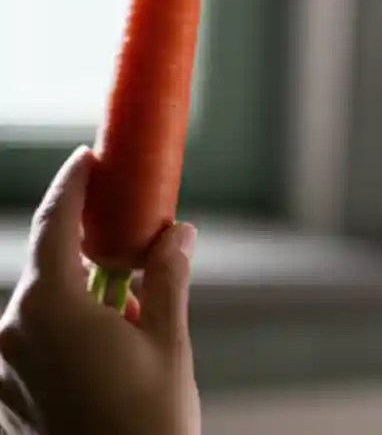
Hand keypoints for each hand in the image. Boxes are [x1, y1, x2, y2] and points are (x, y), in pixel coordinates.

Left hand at [0, 146, 199, 434]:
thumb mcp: (168, 342)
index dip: (72, 187)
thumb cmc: (148, 423)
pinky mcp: (4, 396)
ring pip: (41, 310)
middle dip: (86, 250)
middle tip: (128, 237)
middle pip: (47, 269)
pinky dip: (66, 333)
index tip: (87, 160)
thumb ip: (167, 278)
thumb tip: (176, 232)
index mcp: (48, 311)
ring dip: (80, 300)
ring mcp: (1, 369)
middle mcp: (9, 334)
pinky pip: (33, 345)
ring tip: (132, 317)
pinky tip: (108, 350)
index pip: (54, 226)